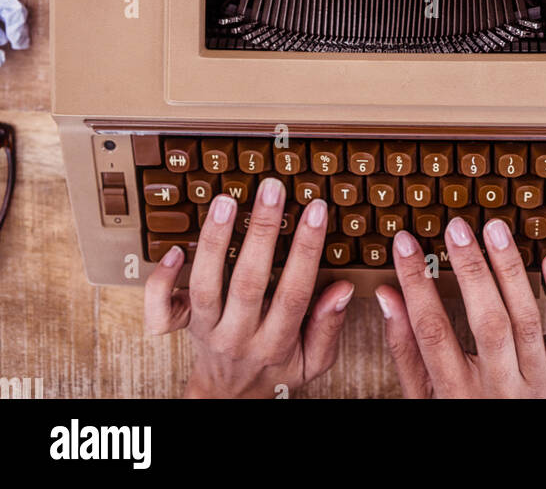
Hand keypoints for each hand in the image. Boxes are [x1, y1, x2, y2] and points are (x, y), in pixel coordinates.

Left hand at [144, 184, 353, 398]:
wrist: (230, 397)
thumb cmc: (276, 369)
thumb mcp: (312, 362)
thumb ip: (328, 327)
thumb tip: (343, 289)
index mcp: (275, 344)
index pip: (295, 292)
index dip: (306, 248)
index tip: (316, 209)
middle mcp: (238, 337)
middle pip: (248, 282)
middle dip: (262, 232)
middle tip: (272, 189)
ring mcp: (207, 330)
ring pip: (206, 286)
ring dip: (215, 241)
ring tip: (226, 201)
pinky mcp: (183, 326)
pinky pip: (162, 311)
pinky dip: (162, 280)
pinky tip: (176, 249)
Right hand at [376, 218, 545, 398]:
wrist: (510, 455)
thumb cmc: (462, 413)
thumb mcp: (424, 395)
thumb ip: (405, 347)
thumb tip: (387, 294)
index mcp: (457, 394)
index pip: (432, 330)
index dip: (416, 283)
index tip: (405, 243)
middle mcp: (499, 387)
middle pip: (487, 323)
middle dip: (471, 271)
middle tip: (456, 228)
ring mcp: (535, 379)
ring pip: (526, 319)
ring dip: (510, 270)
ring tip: (495, 229)